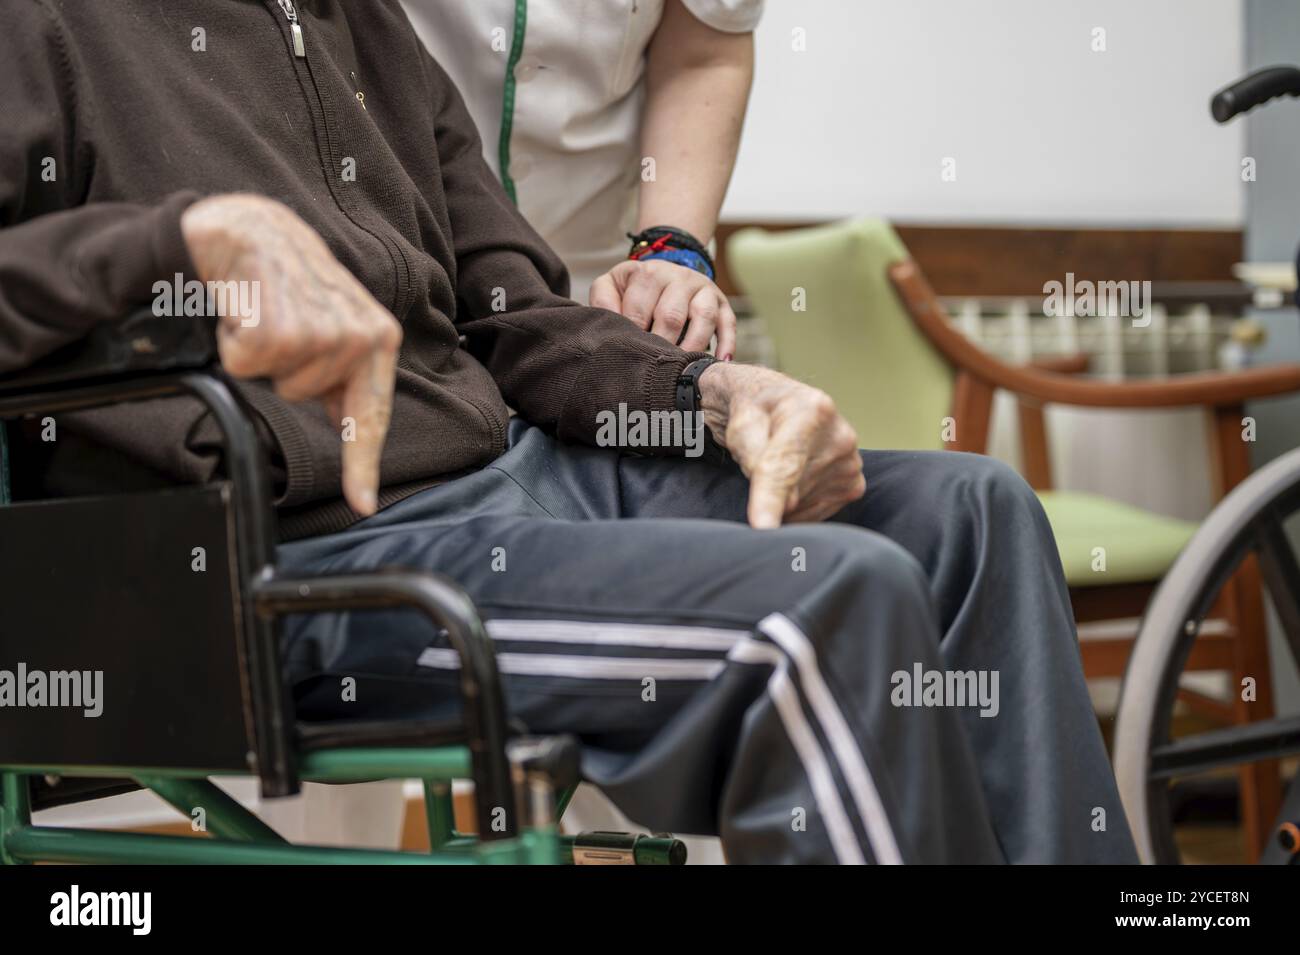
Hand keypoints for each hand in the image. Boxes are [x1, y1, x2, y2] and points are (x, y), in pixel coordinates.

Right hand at [181, 194, 400, 516]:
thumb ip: (345, 372)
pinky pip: (247, 364)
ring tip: (263, 310)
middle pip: (306, 397)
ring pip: (278, 382)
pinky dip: (235, 340)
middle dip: (284, 369)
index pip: (371, 414)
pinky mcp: (282, 326)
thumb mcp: (330, 320)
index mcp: (379, 338)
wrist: (246, 226)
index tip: (363, 503)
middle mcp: (360, 335)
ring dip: (259, 351)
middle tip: (278, 319)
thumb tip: (352, 423)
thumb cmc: (286, 278)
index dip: (363, 464)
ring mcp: (323, 331)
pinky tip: (245, 306)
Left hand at [590, 259, 736, 357]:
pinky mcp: (722, 302)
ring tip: (681, 370)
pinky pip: (728, 323)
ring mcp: (703, 288)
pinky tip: (719, 360)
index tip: (629, 356)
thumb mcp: (613, 286)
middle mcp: (678, 276)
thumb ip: (603, 301)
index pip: (638, 309)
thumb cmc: (635, 289)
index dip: (633, 336)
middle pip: (671, 316)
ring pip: (703, 317)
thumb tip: (606, 326)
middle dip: (662, 346)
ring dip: (692, 347)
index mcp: (647, 273)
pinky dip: (726, 343)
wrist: (666, 272)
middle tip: (653, 371)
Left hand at [699, 362, 864, 527]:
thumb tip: (783, 504)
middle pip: (791, 492)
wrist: (779, 408)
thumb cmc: (757, 416)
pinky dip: (796, 508)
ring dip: (782, 498)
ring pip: (800, 507)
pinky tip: (793, 482)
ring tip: (781, 466)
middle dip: (767, 491)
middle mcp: (840, 437)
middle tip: (760, 464)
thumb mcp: (741, 427)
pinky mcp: (854, 487)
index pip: (786, 465)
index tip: (762, 527)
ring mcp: (851, 464)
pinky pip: (814, 514)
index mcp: (812, 412)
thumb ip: (755, 460)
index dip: (770, 498)